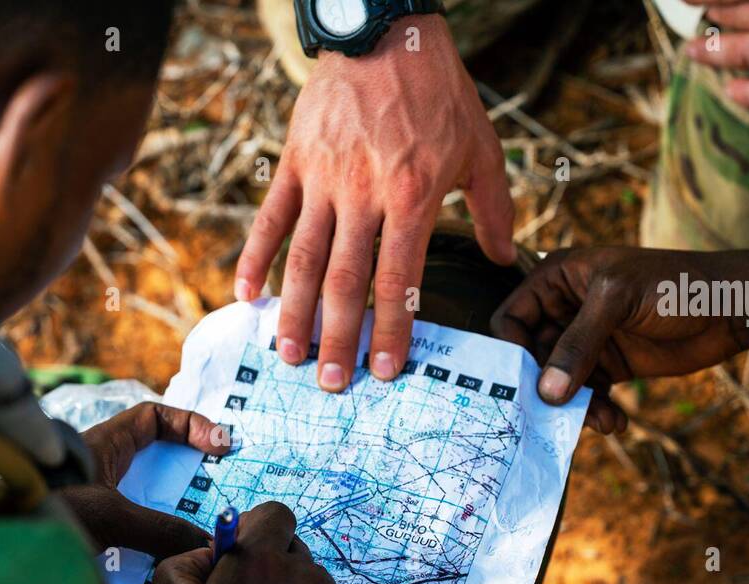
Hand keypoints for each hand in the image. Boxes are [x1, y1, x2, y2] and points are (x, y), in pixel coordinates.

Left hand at [58, 401, 229, 558]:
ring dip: (171, 507)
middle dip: (187, 468)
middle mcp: (100, 466)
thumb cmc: (45, 510)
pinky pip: (129, 526)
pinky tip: (166, 557)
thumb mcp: (108, 516)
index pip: (154, 418)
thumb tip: (204, 543)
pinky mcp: (86, 528)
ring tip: (199, 527)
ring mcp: (93, 496)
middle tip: (218, 483)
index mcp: (105, 444)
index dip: (191, 424)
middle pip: (152, 455)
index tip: (220, 445)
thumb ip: (158, 529)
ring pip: (143, 493)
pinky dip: (152, 536)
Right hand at [235, 14, 514, 391]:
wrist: (387, 31)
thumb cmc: (439, 91)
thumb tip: (503, 259)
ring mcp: (323, 179)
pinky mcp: (295, 162)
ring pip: (301, 258)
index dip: (391, 330)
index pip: (398, 280)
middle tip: (330, 383)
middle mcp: (364, 194)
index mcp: (413, 196)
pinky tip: (245, 295)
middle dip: (337, 338)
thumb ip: (493, 208)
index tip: (385, 371)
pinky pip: (270, 218)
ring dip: (292, 313)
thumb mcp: (481, 147)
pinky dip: (254, 258)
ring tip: (287, 355)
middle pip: (344, 281)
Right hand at [490, 247, 748, 430]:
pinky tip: (616, 422)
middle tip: (558, 415)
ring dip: (574, 406)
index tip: (521, 386)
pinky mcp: (610, 365)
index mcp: (558, 280)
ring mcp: (587, 340)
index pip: (512, 318)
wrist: (732, 308)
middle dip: (545, 388)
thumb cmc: (676, 285)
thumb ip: (578, 345)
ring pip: (559, 382)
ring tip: (601, 421)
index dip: (511, 351)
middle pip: (533, 357)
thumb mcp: (618, 303)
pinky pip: (587, 394)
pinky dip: (596, 411)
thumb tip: (546, 392)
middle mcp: (565, 310)